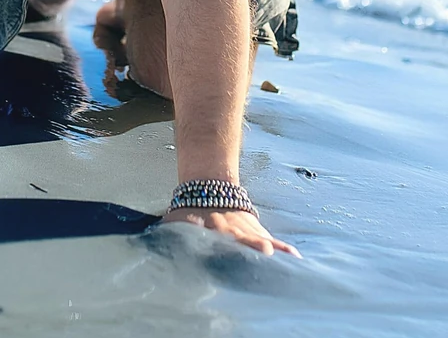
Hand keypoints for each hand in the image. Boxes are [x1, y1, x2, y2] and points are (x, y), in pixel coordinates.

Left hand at [162, 206, 300, 256]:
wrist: (208, 188)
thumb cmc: (190, 211)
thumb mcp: (178, 219)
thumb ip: (171, 234)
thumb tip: (152, 246)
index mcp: (210, 226)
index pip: (216, 236)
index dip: (220, 240)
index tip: (227, 246)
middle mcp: (230, 229)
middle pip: (241, 237)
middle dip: (250, 244)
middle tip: (262, 251)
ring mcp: (245, 230)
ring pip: (258, 239)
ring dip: (267, 249)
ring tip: (282, 259)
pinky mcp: (257, 233)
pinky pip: (272, 241)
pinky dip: (282, 249)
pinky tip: (294, 259)